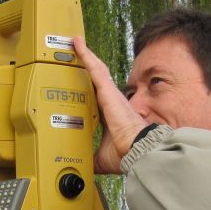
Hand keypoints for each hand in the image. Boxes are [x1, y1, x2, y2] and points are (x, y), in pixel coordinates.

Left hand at [74, 36, 146, 173]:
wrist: (137, 151)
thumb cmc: (126, 153)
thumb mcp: (101, 157)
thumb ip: (91, 158)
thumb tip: (82, 166)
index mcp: (109, 116)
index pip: (95, 99)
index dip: (88, 91)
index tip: (79, 85)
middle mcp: (110, 102)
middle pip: (95, 80)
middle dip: (85, 66)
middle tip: (74, 52)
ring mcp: (109, 94)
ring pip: (95, 70)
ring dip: (84, 56)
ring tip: (74, 43)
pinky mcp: (108, 90)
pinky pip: (94, 68)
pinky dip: (85, 55)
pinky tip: (77, 43)